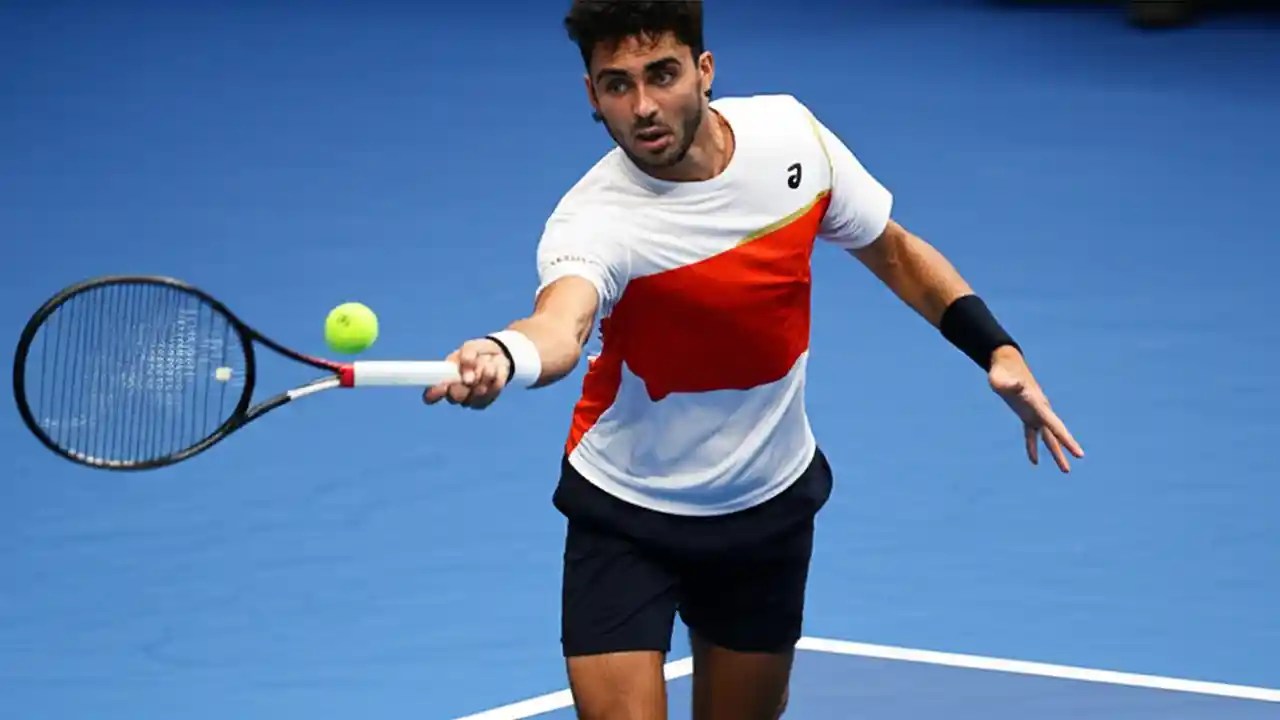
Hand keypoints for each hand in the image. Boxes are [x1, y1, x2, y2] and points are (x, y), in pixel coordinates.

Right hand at [422, 338, 510, 409]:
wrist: (497, 355)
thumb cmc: (477, 353)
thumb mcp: (470, 348)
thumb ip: (466, 357)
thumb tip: (466, 377)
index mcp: (444, 379)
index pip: (431, 394)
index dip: (434, 393)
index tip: (443, 386)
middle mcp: (454, 392)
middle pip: (455, 397)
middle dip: (464, 384)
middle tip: (472, 373)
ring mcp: (469, 399)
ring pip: (477, 392)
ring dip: (483, 374)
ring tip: (486, 364)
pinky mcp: (483, 402)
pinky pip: (490, 393)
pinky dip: (495, 379)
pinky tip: (494, 372)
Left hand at [987, 346, 1083, 472]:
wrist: (1005, 363)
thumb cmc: (1002, 372)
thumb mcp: (1001, 380)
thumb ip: (1009, 384)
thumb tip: (1017, 385)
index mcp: (1037, 405)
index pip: (1055, 426)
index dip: (1067, 440)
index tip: (1079, 453)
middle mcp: (1040, 410)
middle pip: (1055, 433)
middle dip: (1065, 448)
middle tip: (1075, 463)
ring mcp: (1034, 412)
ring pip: (1047, 436)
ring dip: (1054, 452)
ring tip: (1064, 469)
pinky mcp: (1026, 414)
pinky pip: (1031, 433)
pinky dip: (1032, 446)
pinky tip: (1034, 461)